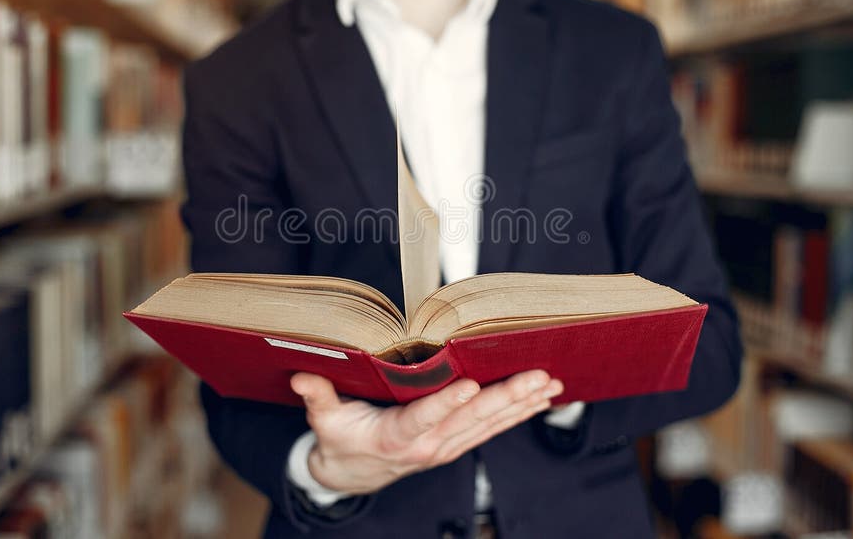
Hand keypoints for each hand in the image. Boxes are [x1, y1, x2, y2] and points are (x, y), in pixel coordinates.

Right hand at [289, 370, 562, 495]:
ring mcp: (446, 447)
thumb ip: (319, 398)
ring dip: (521, 404)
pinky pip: (492, 429)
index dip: (447, 403)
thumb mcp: (325, 422)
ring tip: (550, 384)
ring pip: (489, 425)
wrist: (351, 476)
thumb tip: (302, 378)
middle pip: (471, 420)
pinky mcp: (456, 445)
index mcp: (397, 437)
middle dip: (506, 397)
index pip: (425, 418)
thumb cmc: (341, 442)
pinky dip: (517, 414)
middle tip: (536, 377)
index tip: (470, 385)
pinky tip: (540, 399)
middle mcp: (429, 446)